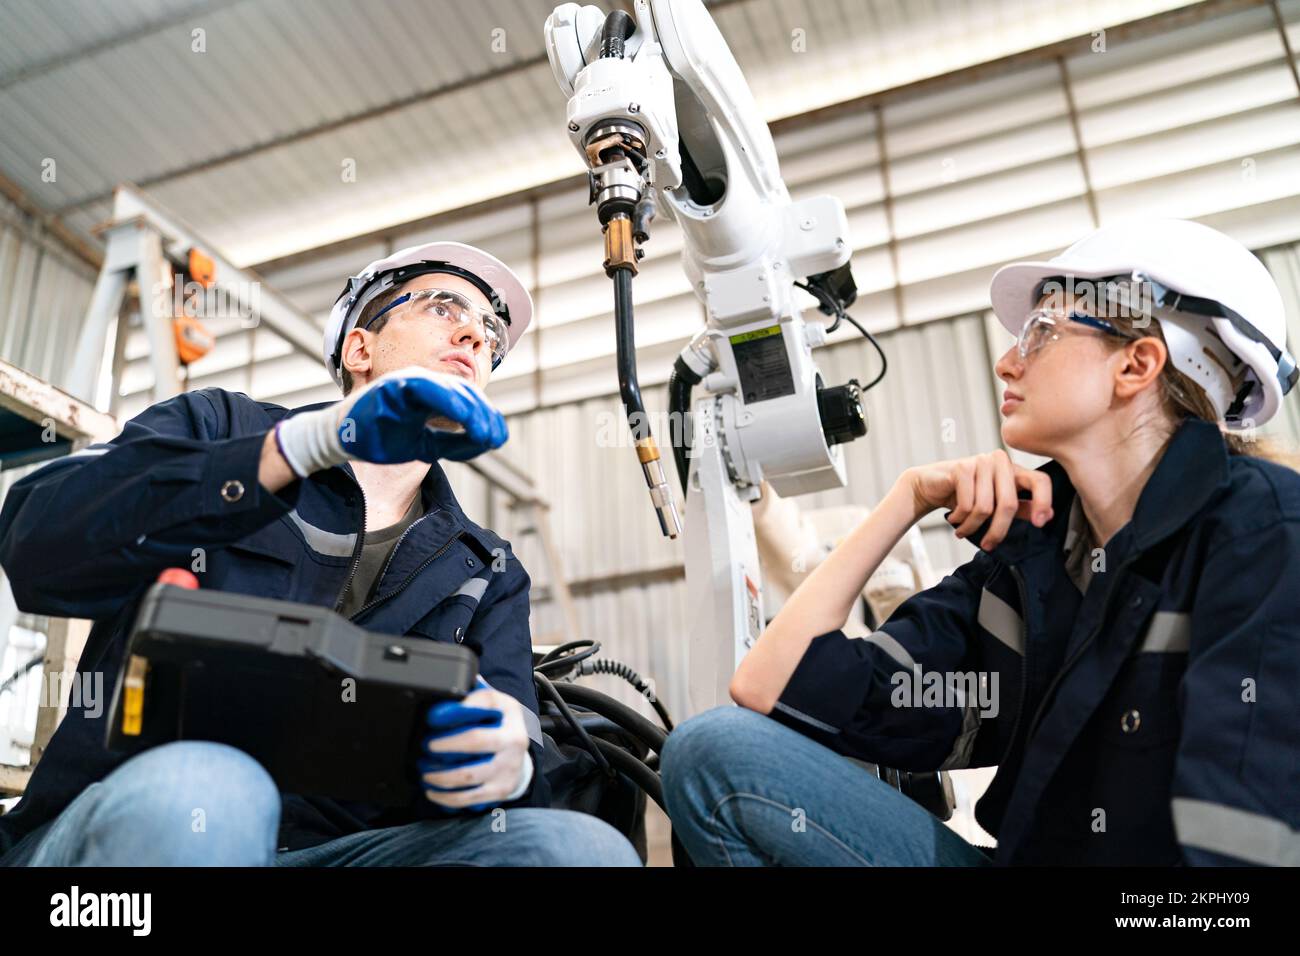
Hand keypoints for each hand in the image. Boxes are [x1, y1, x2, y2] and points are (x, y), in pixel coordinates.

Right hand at [274, 366, 507, 476]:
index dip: (486, 416)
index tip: (499, 437)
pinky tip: (460, 412)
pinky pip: (421, 388)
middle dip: (482, 415)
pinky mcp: (390, 386)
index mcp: (432, 394)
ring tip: (483, 429)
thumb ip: (455, 443)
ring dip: (469, 408)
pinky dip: (443, 397)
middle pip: (462, 392)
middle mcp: (422, 383)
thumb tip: (489, 441)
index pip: (467, 399)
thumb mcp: (426, 445)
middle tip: (495, 438)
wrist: (343, 439)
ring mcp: (405, 382)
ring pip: (446, 388)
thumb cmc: (383, 438)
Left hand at [418, 682, 532, 811]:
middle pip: (475, 741)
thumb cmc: (501, 726)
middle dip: (446, 744)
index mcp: (511, 715)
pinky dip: (447, 796)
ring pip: (468, 775)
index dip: (458, 711)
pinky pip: (470, 797)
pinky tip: (433, 791)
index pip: (485, 704)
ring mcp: (508, 768)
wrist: (520, 757)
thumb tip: (452, 695)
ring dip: (440, 775)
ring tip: (426, 772)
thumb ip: (477, 696)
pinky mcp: (501, 789)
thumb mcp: (497, 703)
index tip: (434, 718)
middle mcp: (514, 741)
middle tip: (428, 746)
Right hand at [900, 449, 1052, 550]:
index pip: (1040, 481)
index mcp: (1014, 468)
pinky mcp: (961, 468)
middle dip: (997, 530)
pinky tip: (954, 518)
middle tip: (988, 544)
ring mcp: (981, 462)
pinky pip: (967, 504)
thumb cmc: (966, 494)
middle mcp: (1000, 461)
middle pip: (1009, 504)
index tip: (1039, 524)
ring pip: (985, 508)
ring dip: (971, 526)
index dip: (1043, 502)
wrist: (932, 486)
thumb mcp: (996, 502)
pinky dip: (960, 518)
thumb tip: (1046, 516)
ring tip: (963, 529)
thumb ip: (1022, 507)